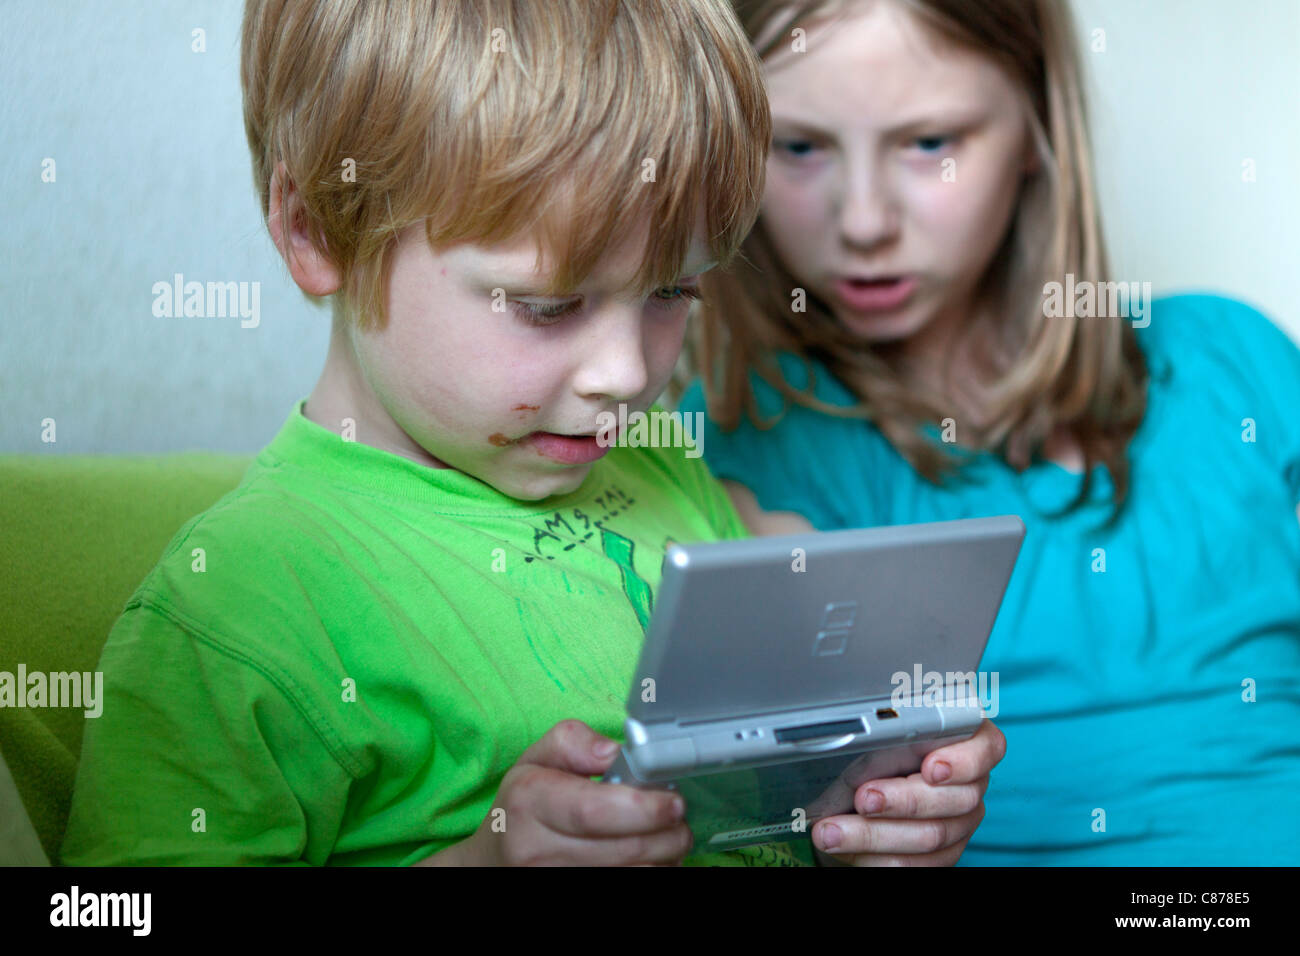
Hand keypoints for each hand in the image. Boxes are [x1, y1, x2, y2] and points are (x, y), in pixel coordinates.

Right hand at [421, 719, 692, 865]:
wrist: (496, 859)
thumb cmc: (525, 805)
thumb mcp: (536, 759)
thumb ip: (575, 743)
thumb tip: (615, 752)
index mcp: (529, 801)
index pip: (593, 811)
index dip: (642, 809)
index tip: (673, 802)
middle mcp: (537, 849)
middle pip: (622, 850)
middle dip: (666, 836)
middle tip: (681, 820)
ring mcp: (553, 880)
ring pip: (632, 875)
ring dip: (663, 858)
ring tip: (668, 838)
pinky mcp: (570, 897)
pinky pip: (628, 887)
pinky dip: (650, 873)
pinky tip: (651, 858)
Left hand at [809, 718, 1005, 865]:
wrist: (861, 786)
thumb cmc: (879, 744)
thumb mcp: (883, 726)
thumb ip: (888, 726)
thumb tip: (865, 730)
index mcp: (967, 742)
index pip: (986, 748)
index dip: (963, 761)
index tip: (932, 767)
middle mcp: (970, 785)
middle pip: (956, 799)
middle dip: (903, 800)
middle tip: (863, 798)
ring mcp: (959, 824)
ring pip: (930, 836)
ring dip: (874, 835)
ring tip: (832, 830)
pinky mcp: (940, 855)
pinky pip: (913, 864)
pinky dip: (872, 857)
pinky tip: (842, 847)